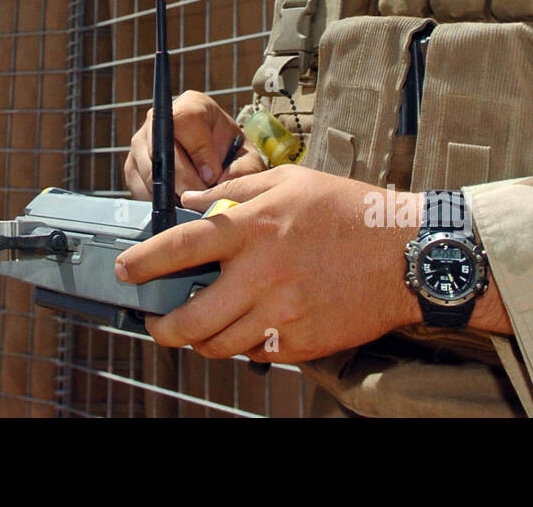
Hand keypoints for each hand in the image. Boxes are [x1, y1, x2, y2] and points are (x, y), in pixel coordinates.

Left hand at [114, 166, 422, 361]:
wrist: (407, 253)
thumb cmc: (349, 210)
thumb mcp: (290, 180)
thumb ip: (237, 188)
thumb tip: (193, 200)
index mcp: (253, 228)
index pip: (180, 248)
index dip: (143, 261)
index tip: (125, 269)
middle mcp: (262, 274)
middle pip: (190, 318)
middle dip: (162, 327)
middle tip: (156, 323)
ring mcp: (283, 313)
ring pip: (219, 344)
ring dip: (200, 340)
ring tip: (198, 328)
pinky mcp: (303, 342)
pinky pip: (257, 353)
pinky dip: (244, 345)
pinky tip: (247, 329)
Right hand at [122, 89, 264, 199]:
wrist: (217, 162)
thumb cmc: (231, 156)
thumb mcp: (246, 160)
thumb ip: (240, 171)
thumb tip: (215, 185)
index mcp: (192, 105)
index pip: (184, 121)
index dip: (198, 152)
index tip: (212, 175)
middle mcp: (159, 118)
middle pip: (160, 148)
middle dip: (183, 180)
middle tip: (201, 199)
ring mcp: (141, 141)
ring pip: (147, 170)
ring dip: (170, 193)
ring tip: (192, 202)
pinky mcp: (131, 165)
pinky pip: (138, 186)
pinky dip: (157, 201)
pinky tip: (177, 203)